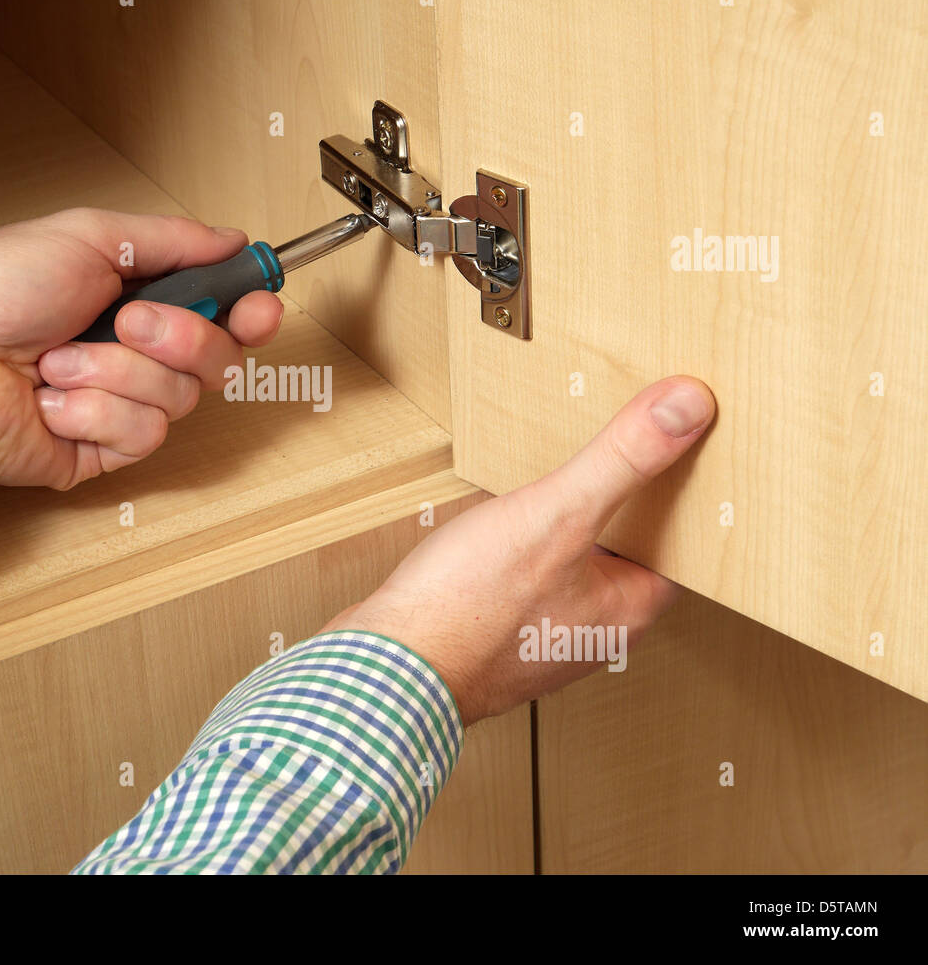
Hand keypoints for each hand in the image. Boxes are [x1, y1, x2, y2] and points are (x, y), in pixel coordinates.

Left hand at [0, 209, 283, 503]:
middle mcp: (133, 352)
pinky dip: (95, 412)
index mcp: (135, 296)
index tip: (260, 305)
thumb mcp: (89, 235)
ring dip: (116, 372)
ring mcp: (118, 405)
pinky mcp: (100, 452)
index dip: (250, 311)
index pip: (221, 310)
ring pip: (180, 399)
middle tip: (129, 320)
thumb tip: (232, 238)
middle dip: (179, 336)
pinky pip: (143, 436)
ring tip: (57, 362)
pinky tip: (49, 402)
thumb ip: (172, 240)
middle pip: (217, 358)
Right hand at [321, 376, 715, 723]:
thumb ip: (622, 459)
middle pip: (623, 551)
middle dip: (617, 502)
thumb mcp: (557, 515)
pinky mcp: (492, 630)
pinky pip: (522, 578)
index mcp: (626, 610)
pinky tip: (496, 522)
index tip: (676, 445)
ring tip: (555, 476)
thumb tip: (687, 407)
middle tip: (616, 446)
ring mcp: (540, 635)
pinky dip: (519, 545)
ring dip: (563, 525)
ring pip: (570, 565)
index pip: (679, 543)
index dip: (678, 492)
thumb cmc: (467, 611)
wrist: (387, 668)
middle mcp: (591, 630)